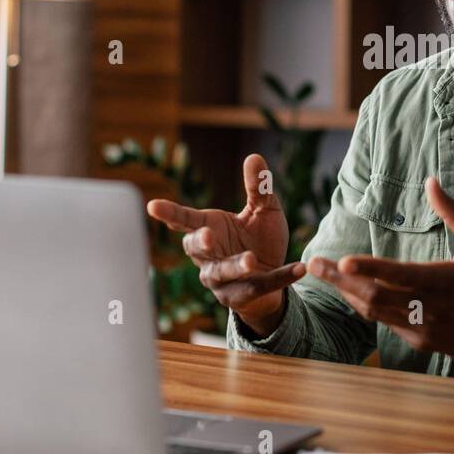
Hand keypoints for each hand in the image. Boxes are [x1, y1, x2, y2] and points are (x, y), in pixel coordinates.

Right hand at [146, 153, 302, 337]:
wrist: (275, 274)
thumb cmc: (260, 239)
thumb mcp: (264, 210)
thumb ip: (258, 188)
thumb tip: (254, 157)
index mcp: (210, 229)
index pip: (186, 220)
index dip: (169, 213)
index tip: (152, 205)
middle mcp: (209, 256)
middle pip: (195, 249)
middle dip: (200, 243)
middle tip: (208, 236)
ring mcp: (222, 280)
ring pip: (223, 272)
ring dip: (235, 266)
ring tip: (251, 260)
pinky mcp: (242, 296)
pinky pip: (261, 286)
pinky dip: (281, 277)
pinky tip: (300, 268)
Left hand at [305, 176, 453, 373]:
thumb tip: (431, 182)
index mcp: (445, 280)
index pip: (398, 274)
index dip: (368, 269)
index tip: (342, 261)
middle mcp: (430, 308)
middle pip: (373, 296)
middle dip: (339, 280)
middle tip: (313, 264)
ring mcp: (424, 329)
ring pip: (374, 312)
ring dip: (347, 293)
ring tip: (325, 274)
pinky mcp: (423, 342)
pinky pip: (387, 323)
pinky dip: (368, 307)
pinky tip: (353, 292)